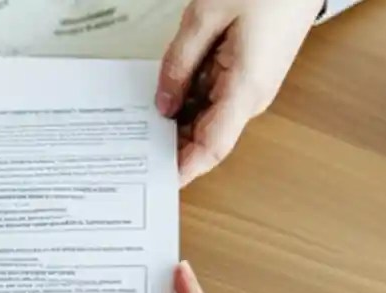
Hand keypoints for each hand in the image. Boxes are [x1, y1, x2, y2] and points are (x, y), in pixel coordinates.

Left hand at [158, 0, 322, 185]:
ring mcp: (252, 88)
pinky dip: (189, 100)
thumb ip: (180, 62)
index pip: (211, 147)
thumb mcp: (206, 15)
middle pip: (205, 136)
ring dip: (178, 121)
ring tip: (141, 123)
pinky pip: (214, 98)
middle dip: (171, 146)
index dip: (184, 169)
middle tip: (132, 151)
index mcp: (246, 89)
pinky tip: (167, 95)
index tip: (157, 183)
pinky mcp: (249, 76)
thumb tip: (164, 104)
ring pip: (207, 118)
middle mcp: (252, 97)